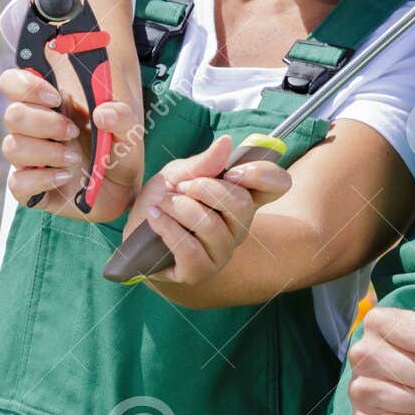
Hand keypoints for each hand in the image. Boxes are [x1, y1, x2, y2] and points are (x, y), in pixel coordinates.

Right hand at [0, 68, 139, 220]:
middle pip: (13, 115)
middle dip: (44, 123)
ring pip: (12, 147)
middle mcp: (35, 130)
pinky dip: (42, 180)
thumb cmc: (118, 152)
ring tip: (74, 159)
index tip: (55, 98)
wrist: (123, 189)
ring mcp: (30, 159)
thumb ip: (122, 116)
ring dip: (46, 152)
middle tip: (73, 132)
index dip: (25, 86)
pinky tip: (65, 177)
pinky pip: (16, 183)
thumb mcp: (129, 131)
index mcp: (52, 106)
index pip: (13, 83)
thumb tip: (102, 113)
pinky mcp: (30, 187)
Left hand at [126, 135, 292, 285]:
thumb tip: (227, 143)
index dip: (263, 174)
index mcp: (242, 197)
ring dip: (179, 208)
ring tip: (162, 204)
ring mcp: (222, 251)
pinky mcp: (199, 271)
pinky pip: (190, 249)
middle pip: (242, 204)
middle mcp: (239, 226)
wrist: (137, 235)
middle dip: (205, 188)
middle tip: (181, 186)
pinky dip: (167, 228)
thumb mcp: (178, 174)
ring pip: (211, 226)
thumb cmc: (164, 200)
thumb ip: (203, 163)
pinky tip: (155, 218)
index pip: (278, 184)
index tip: (232, 170)